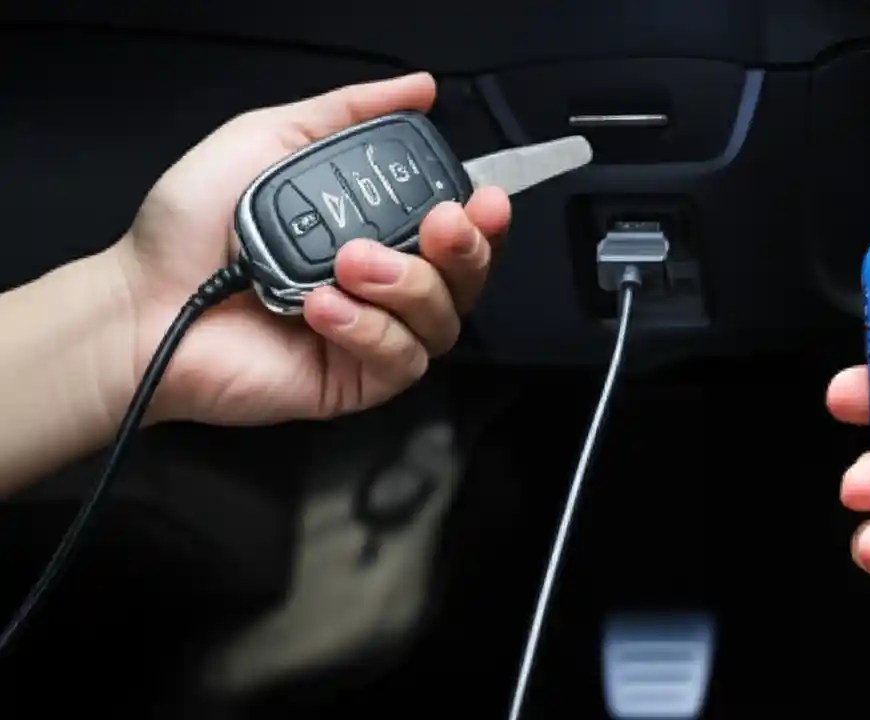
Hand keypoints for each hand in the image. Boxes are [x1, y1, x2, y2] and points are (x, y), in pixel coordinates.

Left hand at [104, 73, 509, 424]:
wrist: (143, 300)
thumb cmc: (194, 226)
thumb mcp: (271, 139)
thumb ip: (347, 112)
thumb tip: (420, 89)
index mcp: (378, 231)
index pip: (458, 230)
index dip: (483, 218)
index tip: (482, 197)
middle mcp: (386, 286)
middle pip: (468, 278)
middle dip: (466, 250)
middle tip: (438, 226)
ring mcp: (374, 336)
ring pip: (444, 322)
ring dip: (408, 286)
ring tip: (348, 263)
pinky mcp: (356, 382)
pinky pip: (401, 361)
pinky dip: (368, 330)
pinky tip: (321, 308)